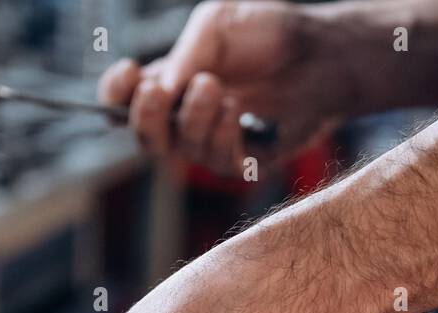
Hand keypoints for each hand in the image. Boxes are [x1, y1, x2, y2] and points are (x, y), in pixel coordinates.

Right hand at [97, 0, 350, 173]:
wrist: (322, 54)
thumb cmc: (271, 34)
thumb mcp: (216, 23)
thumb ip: (184, 55)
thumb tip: (160, 90)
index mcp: (172, 82)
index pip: (125, 102)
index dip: (115, 94)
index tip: (128, 73)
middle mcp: (188, 118)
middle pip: (145, 138)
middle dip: (144, 117)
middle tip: (157, 91)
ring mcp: (216, 143)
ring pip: (180, 152)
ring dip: (191, 118)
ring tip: (217, 86)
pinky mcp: (246, 163)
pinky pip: (217, 163)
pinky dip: (220, 135)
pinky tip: (237, 109)